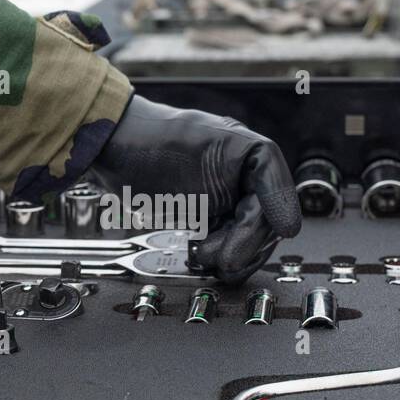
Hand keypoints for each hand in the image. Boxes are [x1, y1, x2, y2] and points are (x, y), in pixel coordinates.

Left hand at [87, 95, 300, 282]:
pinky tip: (198, 257)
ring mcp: (230, 198)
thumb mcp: (205, 159)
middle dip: (240, 245)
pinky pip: (227, 244)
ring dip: (229, 255)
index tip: (277, 235)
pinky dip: (216, 256)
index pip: (276, 195)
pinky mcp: (212, 216)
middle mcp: (247, 178)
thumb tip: (286, 227)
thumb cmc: (151, 142)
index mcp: (254, 154)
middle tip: (214, 257)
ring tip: (201, 256)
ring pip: (249, 241)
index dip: (269, 221)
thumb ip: (248, 191)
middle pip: (265, 225)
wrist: (113, 148)